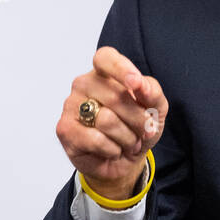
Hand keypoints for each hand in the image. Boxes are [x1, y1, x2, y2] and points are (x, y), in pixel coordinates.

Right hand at [56, 46, 167, 201]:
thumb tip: (141, 85)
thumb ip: (152, 91)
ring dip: (127, 138)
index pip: (105, 58)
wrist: (125, 160)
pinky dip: (113, 150)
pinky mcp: (64, 129)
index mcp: (104, 72)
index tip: (136, 83)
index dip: (121, 69)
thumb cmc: (136, 127)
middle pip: (116, 96)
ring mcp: (71, 105)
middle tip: (145, 131)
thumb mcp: (155, 108)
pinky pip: (96, 139)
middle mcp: (84, 84)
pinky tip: (112, 150)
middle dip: (139, 120)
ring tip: (128, 142)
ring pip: (107, 120)